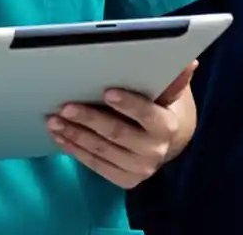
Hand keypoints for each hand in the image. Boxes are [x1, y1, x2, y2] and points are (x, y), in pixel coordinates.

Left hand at [47, 61, 196, 188]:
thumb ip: (172, 80)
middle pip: (117, 133)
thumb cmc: (160, 107)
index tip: (106, 91)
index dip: (127, 104)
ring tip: (53, 120)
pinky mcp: (125, 180)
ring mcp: (140, 169)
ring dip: (74, 135)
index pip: (146, 114)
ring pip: (101, 150)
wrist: (166, 142)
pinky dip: (74, 150)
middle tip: (65, 106)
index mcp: (167, 126)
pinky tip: (59, 136)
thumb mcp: (168, 92)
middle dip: (89, 118)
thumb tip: (189, 63)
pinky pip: (95, 164)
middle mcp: (155, 151)